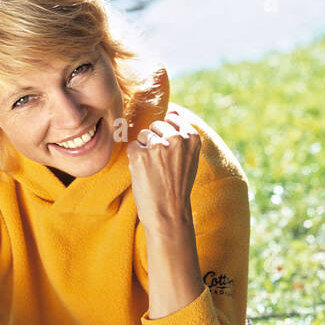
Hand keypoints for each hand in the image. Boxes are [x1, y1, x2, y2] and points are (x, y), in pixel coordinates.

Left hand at [126, 106, 200, 236]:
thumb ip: (183, 134)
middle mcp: (177, 138)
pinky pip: (132, 147)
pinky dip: (134, 160)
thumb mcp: (189, 158)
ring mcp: (158, 146)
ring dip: (144, 151)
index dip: (167, 136)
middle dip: (154, 142)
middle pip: (156, 126)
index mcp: (192, 137)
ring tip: (154, 171)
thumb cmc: (177, 186)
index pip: (172, 118)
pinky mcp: (140, 155)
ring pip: (143, 135)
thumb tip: (174, 110)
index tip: (170, 155)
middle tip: (161, 167)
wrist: (169, 214)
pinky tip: (145, 174)